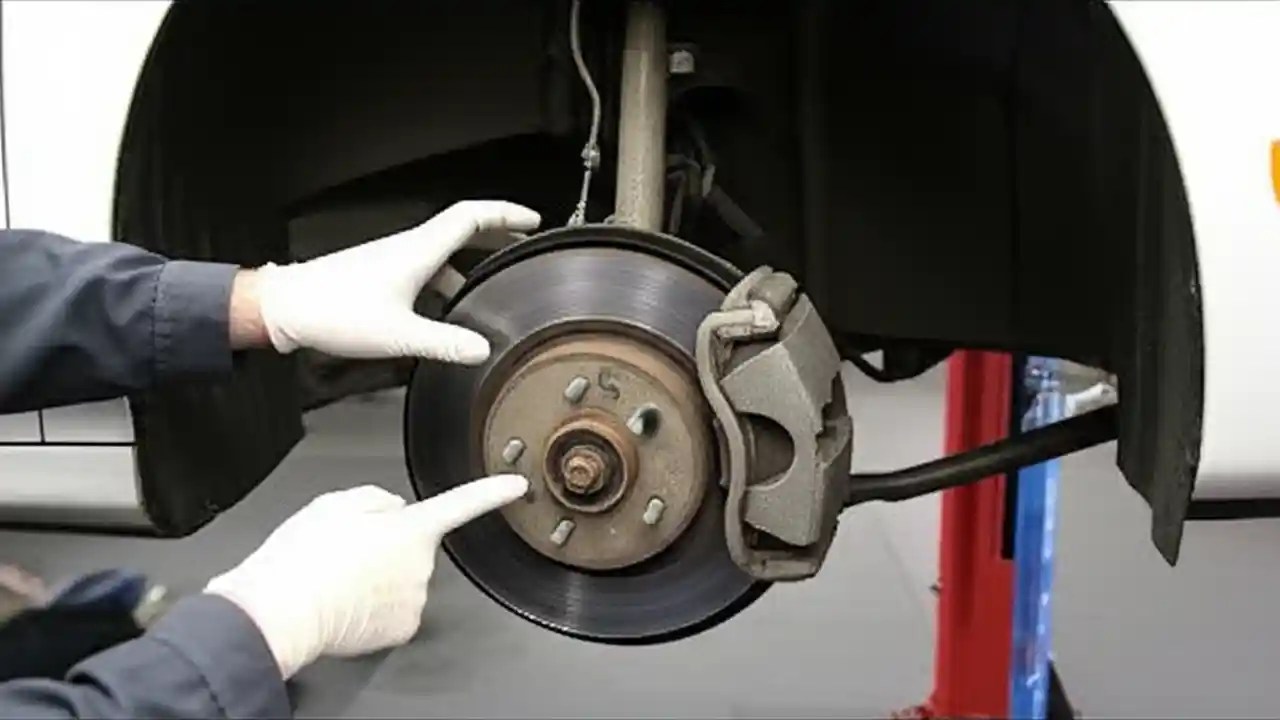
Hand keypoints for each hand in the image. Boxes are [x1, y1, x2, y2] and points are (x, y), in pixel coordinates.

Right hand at [204, 476, 527, 678]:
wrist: (283, 610)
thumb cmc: (304, 557)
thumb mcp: (337, 504)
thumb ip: (377, 500)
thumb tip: (392, 512)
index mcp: (410, 527)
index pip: (460, 503)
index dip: (492, 492)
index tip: (517, 486)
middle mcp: (421, 564)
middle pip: (413, 548)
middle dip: (389, 548)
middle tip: (348, 554)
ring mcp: (414, 599)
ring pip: (402, 580)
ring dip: (378, 578)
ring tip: (341, 579)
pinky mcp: (402, 628)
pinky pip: (394, 610)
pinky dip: (374, 607)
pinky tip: (349, 602)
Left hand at [231, 200, 540, 362]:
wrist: (286, 308)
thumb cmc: (333, 312)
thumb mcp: (399, 336)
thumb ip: (445, 344)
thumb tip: (482, 350)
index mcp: (418, 251)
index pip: (472, 217)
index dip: (506, 214)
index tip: (531, 220)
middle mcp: (407, 249)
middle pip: (462, 230)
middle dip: (496, 235)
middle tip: (521, 244)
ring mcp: (393, 260)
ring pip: (442, 252)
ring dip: (470, 262)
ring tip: (490, 282)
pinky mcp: (380, 275)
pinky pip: (424, 270)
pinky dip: (445, 282)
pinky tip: (445, 311)